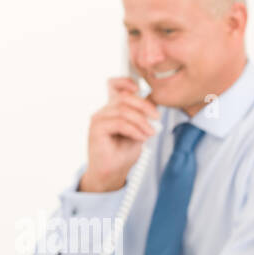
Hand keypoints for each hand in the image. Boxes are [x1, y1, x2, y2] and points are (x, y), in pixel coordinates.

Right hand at [79, 77, 158, 192]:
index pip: (114, 85)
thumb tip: (154, 108)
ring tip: (150, 133)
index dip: (126, 82)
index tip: (140, 89)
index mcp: (113, 109)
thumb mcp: (139, 132)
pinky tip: (141, 137)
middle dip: (144, 106)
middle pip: (124, 97)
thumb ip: (143, 119)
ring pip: (123, 110)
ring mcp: (99, 119)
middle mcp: (104, 111)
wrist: (112, 172)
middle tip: (156, 118)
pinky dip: (134, 130)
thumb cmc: (122, 154)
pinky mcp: (96, 129)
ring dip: (141, 122)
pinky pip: (119, 123)